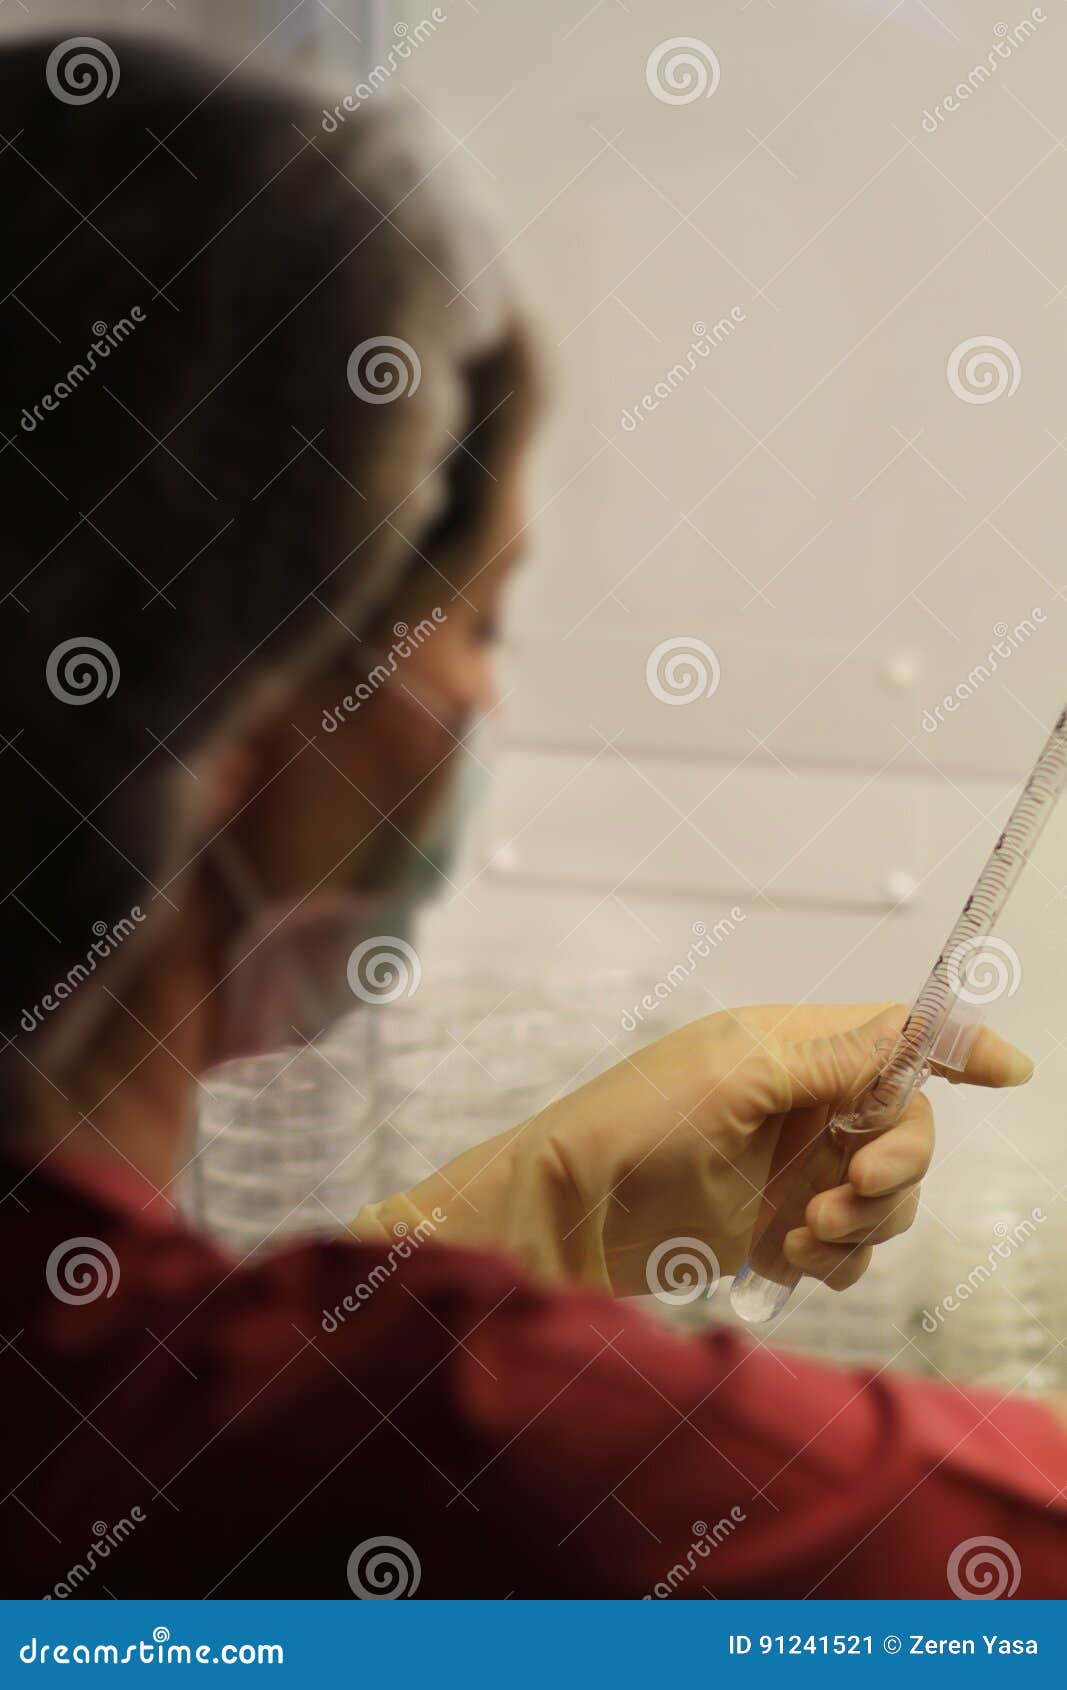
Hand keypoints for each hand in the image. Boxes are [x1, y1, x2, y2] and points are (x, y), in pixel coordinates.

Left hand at [350, 1002, 1032, 1298]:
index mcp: (793, 1047)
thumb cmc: (636, 1125)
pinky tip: (790, 1259)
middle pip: (907, 1128)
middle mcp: (801, 1104)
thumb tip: (916, 1028)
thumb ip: (837, 1058)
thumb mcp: (738, 1075)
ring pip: (886, 1195)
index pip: (896, 1036)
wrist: (568, 1217)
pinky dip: (837, 1257)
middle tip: (848, 1191)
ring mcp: (790, 1169)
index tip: (1010, 1072)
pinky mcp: (775, 1228)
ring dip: (864, 1219)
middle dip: (896, 1165)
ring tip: (803, 1234)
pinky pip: (849, 1246)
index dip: (957, 1049)